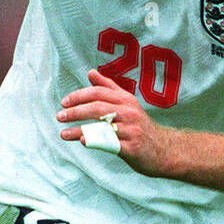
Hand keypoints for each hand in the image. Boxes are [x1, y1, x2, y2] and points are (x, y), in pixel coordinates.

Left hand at [57, 69, 172, 176]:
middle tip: (59, 116)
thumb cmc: (140, 127)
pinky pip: (111, 143)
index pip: (99, 92)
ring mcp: (132, 130)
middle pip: (98, 107)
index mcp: (126, 100)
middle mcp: (129, 112)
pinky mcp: (133, 148)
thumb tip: (90, 72)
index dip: (79, 96)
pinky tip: (83, 141)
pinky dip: (96, 141)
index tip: (64, 102)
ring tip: (63, 134)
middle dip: (76, 111)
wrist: (164, 150)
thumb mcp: (127, 104)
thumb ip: (108, 88)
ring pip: (101, 126)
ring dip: (79, 129)